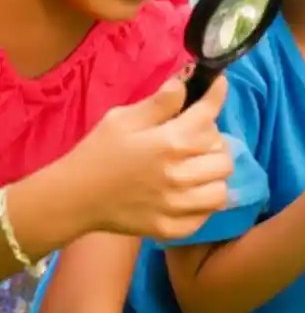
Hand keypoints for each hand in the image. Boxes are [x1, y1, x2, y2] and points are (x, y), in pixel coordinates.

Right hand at [71, 75, 234, 239]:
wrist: (73, 198)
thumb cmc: (97, 153)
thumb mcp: (123, 119)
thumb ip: (159, 103)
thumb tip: (184, 85)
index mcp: (169, 143)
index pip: (208, 116)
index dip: (217, 95)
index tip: (219, 85)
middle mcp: (180, 174)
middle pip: (223, 155)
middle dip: (212, 142)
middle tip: (195, 140)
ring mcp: (178, 205)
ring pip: (221, 188)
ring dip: (212, 176)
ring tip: (195, 169)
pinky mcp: (173, 228)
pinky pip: (207, 214)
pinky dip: (203, 202)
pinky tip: (187, 193)